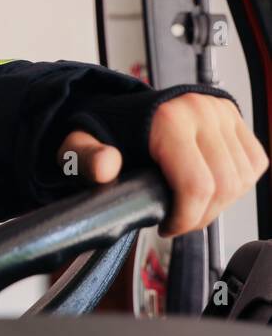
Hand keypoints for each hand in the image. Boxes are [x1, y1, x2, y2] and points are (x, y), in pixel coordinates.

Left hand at [59, 93, 267, 236]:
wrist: (121, 108)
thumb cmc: (103, 132)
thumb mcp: (80, 146)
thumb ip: (86, 158)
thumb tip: (104, 168)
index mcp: (168, 119)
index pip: (196, 186)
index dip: (185, 218)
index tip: (166, 227)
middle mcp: (201, 111)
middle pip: (224, 187)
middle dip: (200, 216)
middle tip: (176, 221)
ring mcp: (222, 112)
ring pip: (242, 179)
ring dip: (219, 202)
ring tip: (188, 204)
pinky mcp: (235, 117)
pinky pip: (253, 162)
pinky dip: (236, 183)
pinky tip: (207, 186)